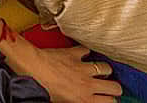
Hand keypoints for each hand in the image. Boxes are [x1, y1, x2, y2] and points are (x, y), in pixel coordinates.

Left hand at [2, 40, 121, 101]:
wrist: (31, 68)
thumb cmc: (41, 87)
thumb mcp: (63, 102)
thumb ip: (78, 101)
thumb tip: (83, 99)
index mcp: (84, 99)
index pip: (111, 102)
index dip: (112, 101)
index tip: (109, 100)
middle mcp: (87, 84)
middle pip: (115, 86)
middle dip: (114, 88)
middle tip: (109, 87)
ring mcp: (82, 67)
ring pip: (106, 67)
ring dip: (103, 69)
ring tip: (100, 71)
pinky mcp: (73, 54)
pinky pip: (86, 50)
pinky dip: (86, 52)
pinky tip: (83, 54)